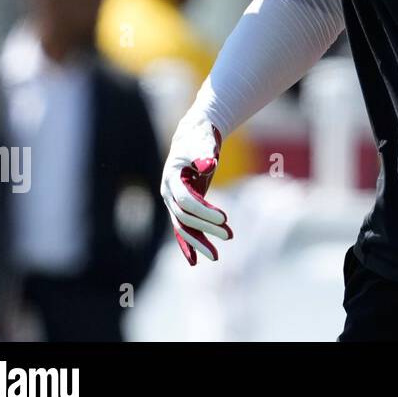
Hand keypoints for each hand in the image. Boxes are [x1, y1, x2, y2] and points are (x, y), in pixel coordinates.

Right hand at [160, 108, 232, 264]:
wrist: (193, 135)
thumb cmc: (200, 137)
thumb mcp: (202, 141)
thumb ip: (204, 152)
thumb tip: (208, 164)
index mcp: (171, 177)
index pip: (186, 201)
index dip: (204, 211)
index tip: (225, 217)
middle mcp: (168, 192)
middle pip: (184, 217)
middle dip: (206, 228)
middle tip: (229, 235)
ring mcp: (173, 200)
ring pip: (183, 227)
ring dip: (198, 241)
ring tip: (215, 256)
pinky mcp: (183, 205)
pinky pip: (183, 228)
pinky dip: (187, 244)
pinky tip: (194, 261)